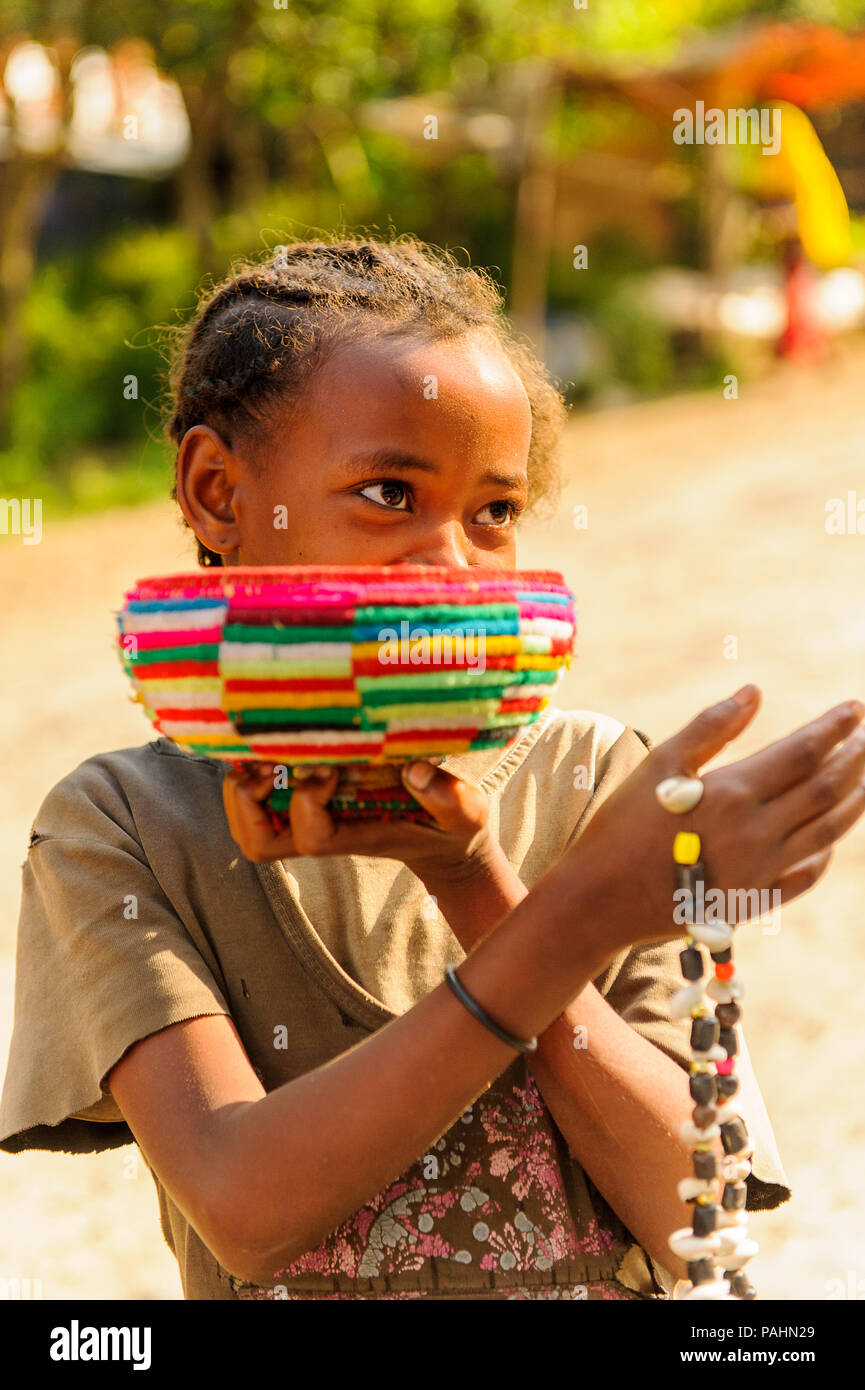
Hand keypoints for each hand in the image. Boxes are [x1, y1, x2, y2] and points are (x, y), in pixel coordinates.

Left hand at [222, 758, 502, 886]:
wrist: (443, 841)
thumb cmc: (451, 826)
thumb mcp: (463, 813)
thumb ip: (446, 795)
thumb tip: (413, 768)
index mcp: (356, 838)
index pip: (311, 837)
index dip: (308, 801)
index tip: (331, 767)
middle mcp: (323, 833)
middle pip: (258, 842)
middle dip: (249, 803)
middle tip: (264, 761)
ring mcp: (311, 820)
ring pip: (248, 826)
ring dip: (241, 789)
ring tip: (255, 749)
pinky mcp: (309, 803)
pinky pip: (258, 800)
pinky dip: (250, 773)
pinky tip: (264, 739)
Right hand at [561, 685, 864, 956]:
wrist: (600, 901)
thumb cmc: (620, 825)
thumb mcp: (658, 764)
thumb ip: (711, 727)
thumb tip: (753, 692)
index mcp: (735, 792)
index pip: (804, 753)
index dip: (834, 728)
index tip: (855, 707)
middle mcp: (758, 832)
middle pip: (825, 790)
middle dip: (855, 759)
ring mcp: (761, 870)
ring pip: (828, 831)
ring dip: (855, 801)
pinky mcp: (753, 900)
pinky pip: (805, 875)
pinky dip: (826, 852)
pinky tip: (831, 839)